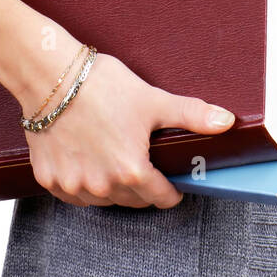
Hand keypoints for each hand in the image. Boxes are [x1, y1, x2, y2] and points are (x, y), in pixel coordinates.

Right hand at [18, 51, 235, 208]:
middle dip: (144, 185)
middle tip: (144, 159)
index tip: (172, 178)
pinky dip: (84, 183)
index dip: (172, 188)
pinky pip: (74, 194)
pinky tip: (88, 159)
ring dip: (113, 186)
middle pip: (134, 201)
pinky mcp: (49, 180)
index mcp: (131, 171)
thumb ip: (191, 115)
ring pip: (103, 199)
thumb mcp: (152, 100)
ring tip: (115, 155)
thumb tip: (227, 122)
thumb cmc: (101, 85)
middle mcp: (101, 186)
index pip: (162, 198)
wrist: (50, 75)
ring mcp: (73, 186)